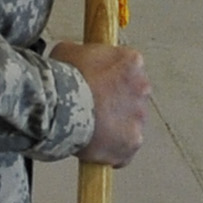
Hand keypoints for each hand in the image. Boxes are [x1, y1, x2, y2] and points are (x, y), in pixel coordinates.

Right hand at [59, 40, 151, 168]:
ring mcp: (139, 116)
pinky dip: (113, 151)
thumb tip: (75, 59)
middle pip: (133, 97)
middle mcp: (142, 87)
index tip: (99, 85)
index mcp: (131, 62)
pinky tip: (96, 148)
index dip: (111, 79)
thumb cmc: (63, 78)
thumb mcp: (68, 51)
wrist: (60, 106)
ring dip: (115, 127)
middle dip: (116, 103)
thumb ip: (81, 54)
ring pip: (130, 124)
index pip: (128, 69)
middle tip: (94, 109)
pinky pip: (126, 150)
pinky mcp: (133, 141)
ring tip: (91, 130)